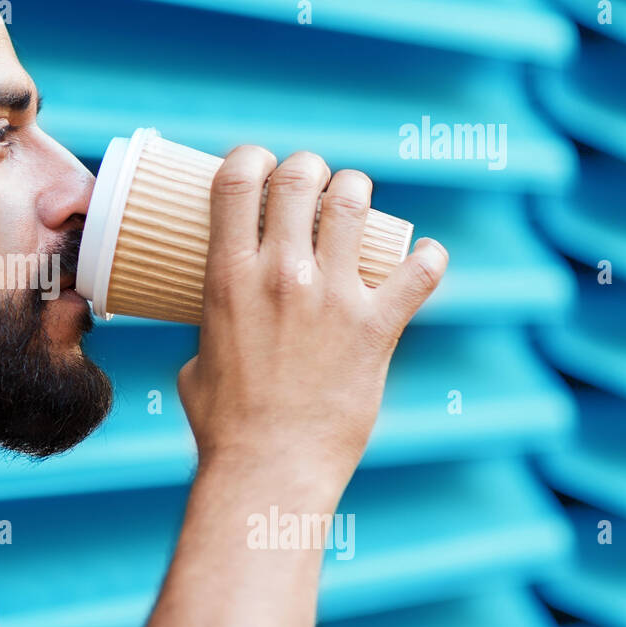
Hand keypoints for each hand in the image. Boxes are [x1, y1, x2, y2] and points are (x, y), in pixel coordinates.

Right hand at [177, 146, 446, 500]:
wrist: (269, 468)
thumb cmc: (224, 423)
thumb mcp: (197, 359)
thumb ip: (211, 328)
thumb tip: (219, 326)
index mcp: (228, 276)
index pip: (238, 180)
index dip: (251, 158)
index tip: (258, 167)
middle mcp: (280, 274)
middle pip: (301, 176)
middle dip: (308, 168)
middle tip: (312, 186)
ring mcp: (331, 297)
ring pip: (354, 202)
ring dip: (355, 193)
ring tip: (354, 208)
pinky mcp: (375, 327)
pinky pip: (420, 272)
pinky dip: (428, 259)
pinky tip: (423, 258)